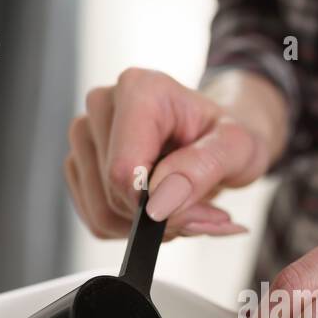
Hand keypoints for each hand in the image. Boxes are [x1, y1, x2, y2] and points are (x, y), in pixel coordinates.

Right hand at [64, 68, 285, 238]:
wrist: (216, 136)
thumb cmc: (225, 136)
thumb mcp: (238, 149)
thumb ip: (201, 170)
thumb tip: (157, 205)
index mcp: (139, 89)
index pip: (125, 170)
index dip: (158, 205)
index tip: (195, 207)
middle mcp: (102, 105)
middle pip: (113, 194)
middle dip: (160, 218)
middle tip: (198, 208)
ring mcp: (84, 136)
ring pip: (102, 213)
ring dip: (148, 227)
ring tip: (181, 206)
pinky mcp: (79, 165)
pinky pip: (97, 220)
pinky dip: (132, 228)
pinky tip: (158, 208)